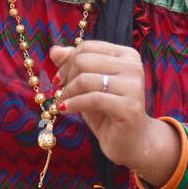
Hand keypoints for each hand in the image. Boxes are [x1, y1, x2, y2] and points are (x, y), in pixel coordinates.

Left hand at [51, 40, 153, 171]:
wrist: (131, 141)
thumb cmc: (108, 110)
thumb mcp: (88, 84)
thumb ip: (74, 64)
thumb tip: (54, 50)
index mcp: (126, 55)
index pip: (88, 47)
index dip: (67, 61)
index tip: (59, 78)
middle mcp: (133, 66)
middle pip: (84, 61)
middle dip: (67, 77)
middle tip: (61, 93)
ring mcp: (133, 86)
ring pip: (86, 79)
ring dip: (67, 92)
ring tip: (62, 103)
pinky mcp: (129, 107)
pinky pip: (92, 99)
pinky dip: (73, 104)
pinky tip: (64, 110)